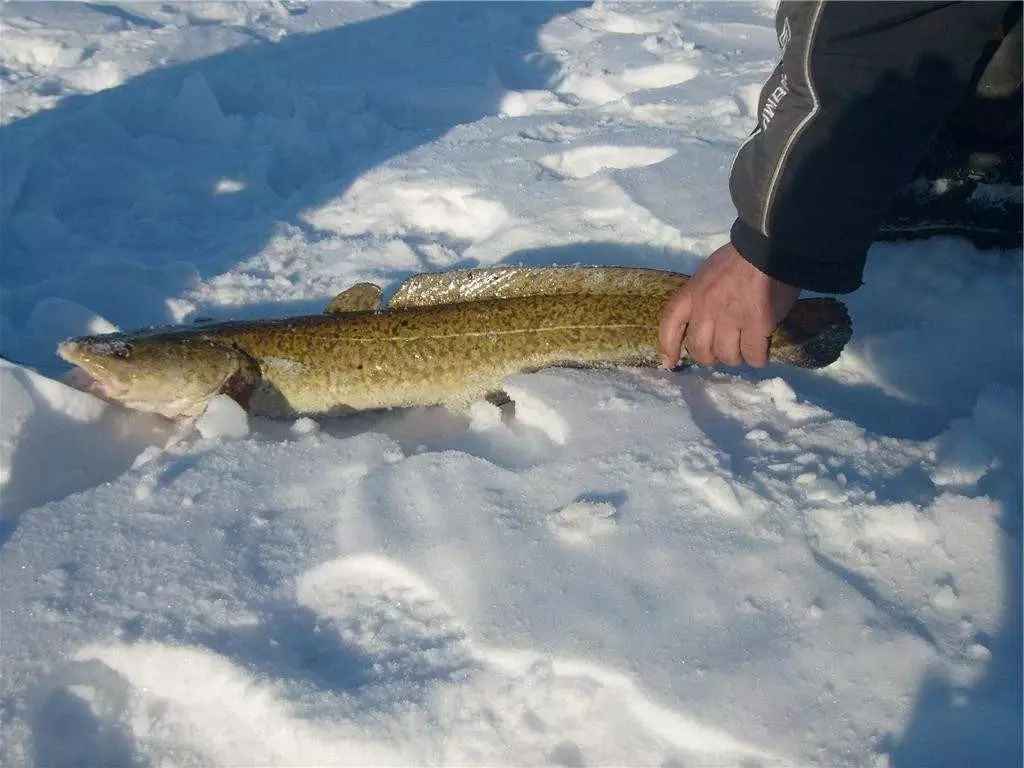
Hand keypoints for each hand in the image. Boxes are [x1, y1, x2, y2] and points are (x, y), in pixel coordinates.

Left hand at [659, 242, 799, 367]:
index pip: (670, 323)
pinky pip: (753, 355)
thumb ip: (701, 297)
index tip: (670, 363)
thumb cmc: (738, 259)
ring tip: (744, 350)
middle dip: (709, 357)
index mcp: (692, 292)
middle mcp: (706, 308)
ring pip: (727, 355)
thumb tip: (703, 324)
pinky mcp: (757, 324)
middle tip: (721, 354)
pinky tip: (761, 354)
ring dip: (735, 358)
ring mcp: (731, 318)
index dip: (667, 346)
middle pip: (699, 348)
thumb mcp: (708, 274)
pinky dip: (757, 359)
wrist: (770, 246)